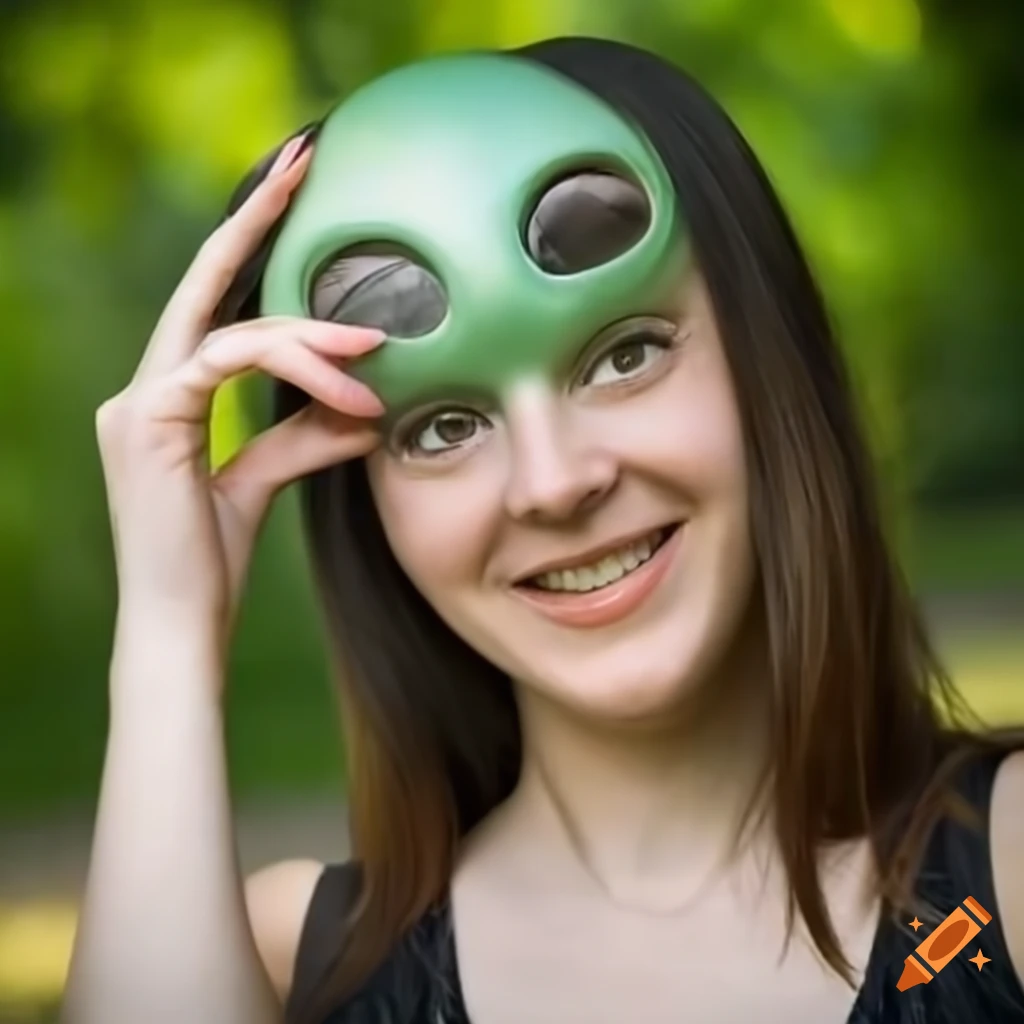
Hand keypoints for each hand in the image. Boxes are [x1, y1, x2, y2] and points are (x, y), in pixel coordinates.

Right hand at [95, 135, 383, 665]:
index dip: (249, 243)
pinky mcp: (149, 419)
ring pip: (235, 327)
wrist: (179, 627)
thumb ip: (304, 439)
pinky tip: (352, 393)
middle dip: (256, 215)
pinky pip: (229, 363)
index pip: (215, 304)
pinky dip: (298, 370)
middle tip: (305, 158)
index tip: (294, 191)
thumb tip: (361, 411)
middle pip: (207, 280)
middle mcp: (145, 386)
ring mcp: (139, 400)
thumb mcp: (265, 483)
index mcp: (167, 398)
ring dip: (314, 334)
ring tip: (378, 345)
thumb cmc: (210, 564)